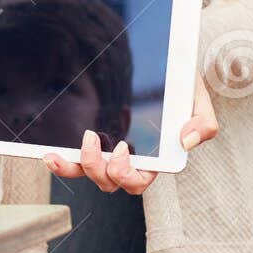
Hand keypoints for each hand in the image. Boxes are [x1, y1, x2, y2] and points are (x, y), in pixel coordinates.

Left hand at [44, 75, 217, 194]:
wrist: (168, 70)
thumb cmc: (183, 90)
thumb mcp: (198, 102)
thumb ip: (203, 122)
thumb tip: (187, 141)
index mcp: (156, 160)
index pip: (138, 181)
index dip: (126, 174)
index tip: (122, 148)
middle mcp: (131, 162)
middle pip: (110, 183)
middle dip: (97, 169)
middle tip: (92, 138)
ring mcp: (110, 154)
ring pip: (90, 175)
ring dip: (74, 168)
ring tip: (59, 153)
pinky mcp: (94, 142)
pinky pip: (77, 162)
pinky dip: (63, 163)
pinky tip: (49, 155)